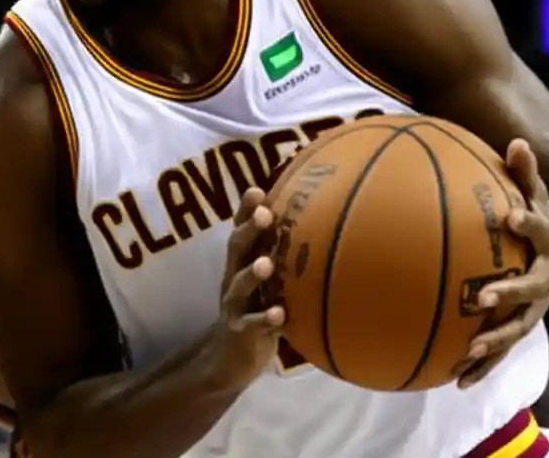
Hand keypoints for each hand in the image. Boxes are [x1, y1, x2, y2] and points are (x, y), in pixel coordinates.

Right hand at [209, 188, 285, 387]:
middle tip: (264, 215)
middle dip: (249, 230)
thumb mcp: (266, 283)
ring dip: (253, 273)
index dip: (245, 211)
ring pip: (239, 286)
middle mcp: (233, 279)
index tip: (257, 190)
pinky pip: (252, 325)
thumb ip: (278, 258)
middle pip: (237, 249)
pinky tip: (279, 314)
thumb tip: (317, 226)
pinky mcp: (240, 333)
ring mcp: (235, 306)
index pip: (240, 230)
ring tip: (267, 264)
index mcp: (241, 263)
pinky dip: (265, 319)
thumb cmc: (258, 310)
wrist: (232, 358)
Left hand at [456, 139, 548, 388]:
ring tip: (466, 355)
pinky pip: (504, 347)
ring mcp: (539, 305)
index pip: (541, 230)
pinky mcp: (526, 323)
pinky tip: (455, 382)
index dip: (529, 223)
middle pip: (530, 288)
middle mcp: (547, 278)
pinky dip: (484, 366)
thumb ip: (527, 173)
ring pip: (518, 328)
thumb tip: (516, 141)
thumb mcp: (543, 196)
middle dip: (507, 293)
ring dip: (494, 343)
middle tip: (481, 298)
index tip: (509, 217)